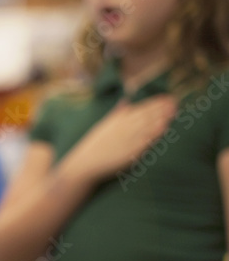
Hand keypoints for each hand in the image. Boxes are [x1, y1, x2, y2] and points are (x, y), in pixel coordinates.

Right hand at [63, 95, 177, 183]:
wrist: (85, 163)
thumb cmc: (95, 145)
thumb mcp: (104, 125)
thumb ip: (117, 113)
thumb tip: (125, 100)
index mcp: (118, 119)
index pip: (140, 108)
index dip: (155, 102)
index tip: (167, 97)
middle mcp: (123, 127)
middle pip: (145, 115)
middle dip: (161, 108)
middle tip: (175, 101)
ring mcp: (126, 138)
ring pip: (147, 125)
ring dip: (161, 117)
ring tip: (174, 111)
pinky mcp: (129, 151)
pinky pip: (144, 140)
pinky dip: (155, 133)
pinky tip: (164, 128)